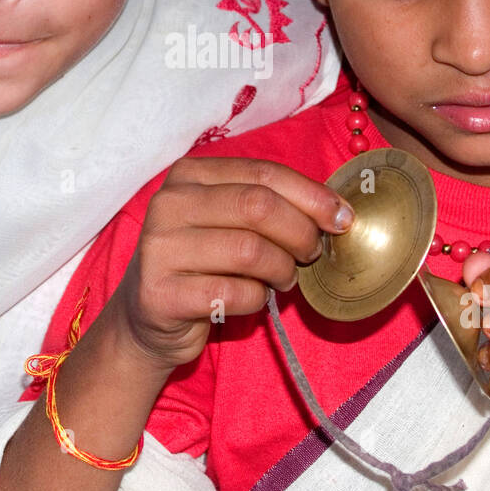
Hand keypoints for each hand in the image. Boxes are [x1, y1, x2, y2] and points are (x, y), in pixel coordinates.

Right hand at [112, 156, 352, 371]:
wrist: (147, 318)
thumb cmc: (203, 263)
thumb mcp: (229, 221)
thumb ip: (271, 205)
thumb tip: (338, 212)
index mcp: (189, 174)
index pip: (263, 173)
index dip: (311, 195)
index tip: (342, 218)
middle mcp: (168, 203)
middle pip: (258, 206)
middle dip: (301, 232)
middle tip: (312, 254)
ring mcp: (159, 248)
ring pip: (250, 250)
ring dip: (282, 269)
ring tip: (285, 279)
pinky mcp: (160, 294)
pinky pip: (233, 293)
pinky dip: (257, 299)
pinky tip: (254, 299)